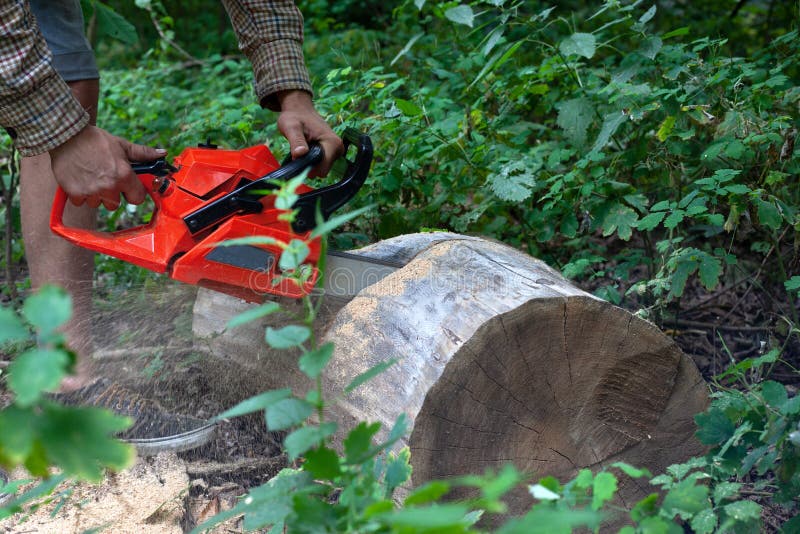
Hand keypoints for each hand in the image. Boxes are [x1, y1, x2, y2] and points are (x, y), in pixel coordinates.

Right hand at [49, 125, 166, 209]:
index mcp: (124, 176)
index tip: (126, 187)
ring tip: (90, 176)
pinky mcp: (75, 193)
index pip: (137, 199)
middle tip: (104, 178)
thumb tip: (162, 154)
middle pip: (115, 205)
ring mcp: (91, 191)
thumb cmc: (96, 140)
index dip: (132, 193)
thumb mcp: (122, 145)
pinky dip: (79, 194)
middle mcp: (109, 186)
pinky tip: (79, 179)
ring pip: (97, 204)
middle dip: (112, 194)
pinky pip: (80, 202)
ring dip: (95, 195)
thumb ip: (142, 153)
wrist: (67, 135)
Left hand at [276, 90, 343, 176]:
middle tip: (298, 152)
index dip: (307, 168)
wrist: (300, 109)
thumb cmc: (295, 116)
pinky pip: (321, 164)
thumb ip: (296, 141)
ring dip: (309, 163)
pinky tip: (306, 150)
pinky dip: (312, 160)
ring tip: (302, 148)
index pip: (322, 170)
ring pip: (321, 168)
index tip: (297, 159)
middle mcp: (338, 148)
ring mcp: (336, 151)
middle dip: (308, 165)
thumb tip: (300, 154)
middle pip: (322, 170)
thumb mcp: (291, 127)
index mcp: (332, 143)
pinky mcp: (332, 153)